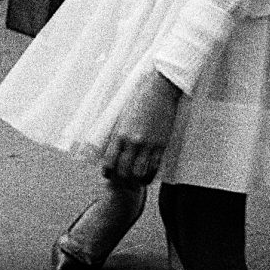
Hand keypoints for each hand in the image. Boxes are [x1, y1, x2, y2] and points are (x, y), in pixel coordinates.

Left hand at [100, 71, 181, 185]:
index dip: (108, 172)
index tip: (109, 174)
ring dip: (136, 181)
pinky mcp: (162, 144)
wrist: (161, 88)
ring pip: (139, 173)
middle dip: (121, 180)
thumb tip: (113, 146)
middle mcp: (133, 141)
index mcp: (120, 132)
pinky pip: (155, 167)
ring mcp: (148, 144)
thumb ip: (119, 131)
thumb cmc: (141, 96)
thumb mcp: (123, 113)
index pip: (109, 161)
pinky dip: (150, 175)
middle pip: (123, 171)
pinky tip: (147, 176)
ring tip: (135, 181)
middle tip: (122, 182)